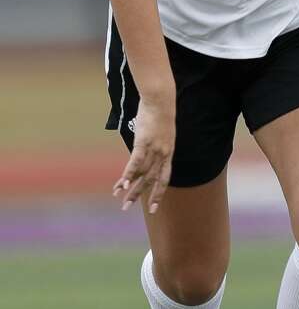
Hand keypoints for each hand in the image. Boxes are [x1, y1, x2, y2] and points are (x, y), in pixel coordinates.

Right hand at [113, 99, 174, 213]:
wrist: (161, 100)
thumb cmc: (159, 114)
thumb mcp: (160, 133)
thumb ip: (155, 146)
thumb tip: (145, 152)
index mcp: (168, 152)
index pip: (164, 177)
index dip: (158, 193)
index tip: (154, 207)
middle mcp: (163, 153)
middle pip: (152, 180)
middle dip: (141, 195)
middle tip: (128, 208)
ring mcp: (154, 148)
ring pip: (142, 173)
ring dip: (129, 187)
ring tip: (120, 197)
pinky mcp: (143, 142)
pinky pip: (136, 162)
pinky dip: (129, 174)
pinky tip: (122, 184)